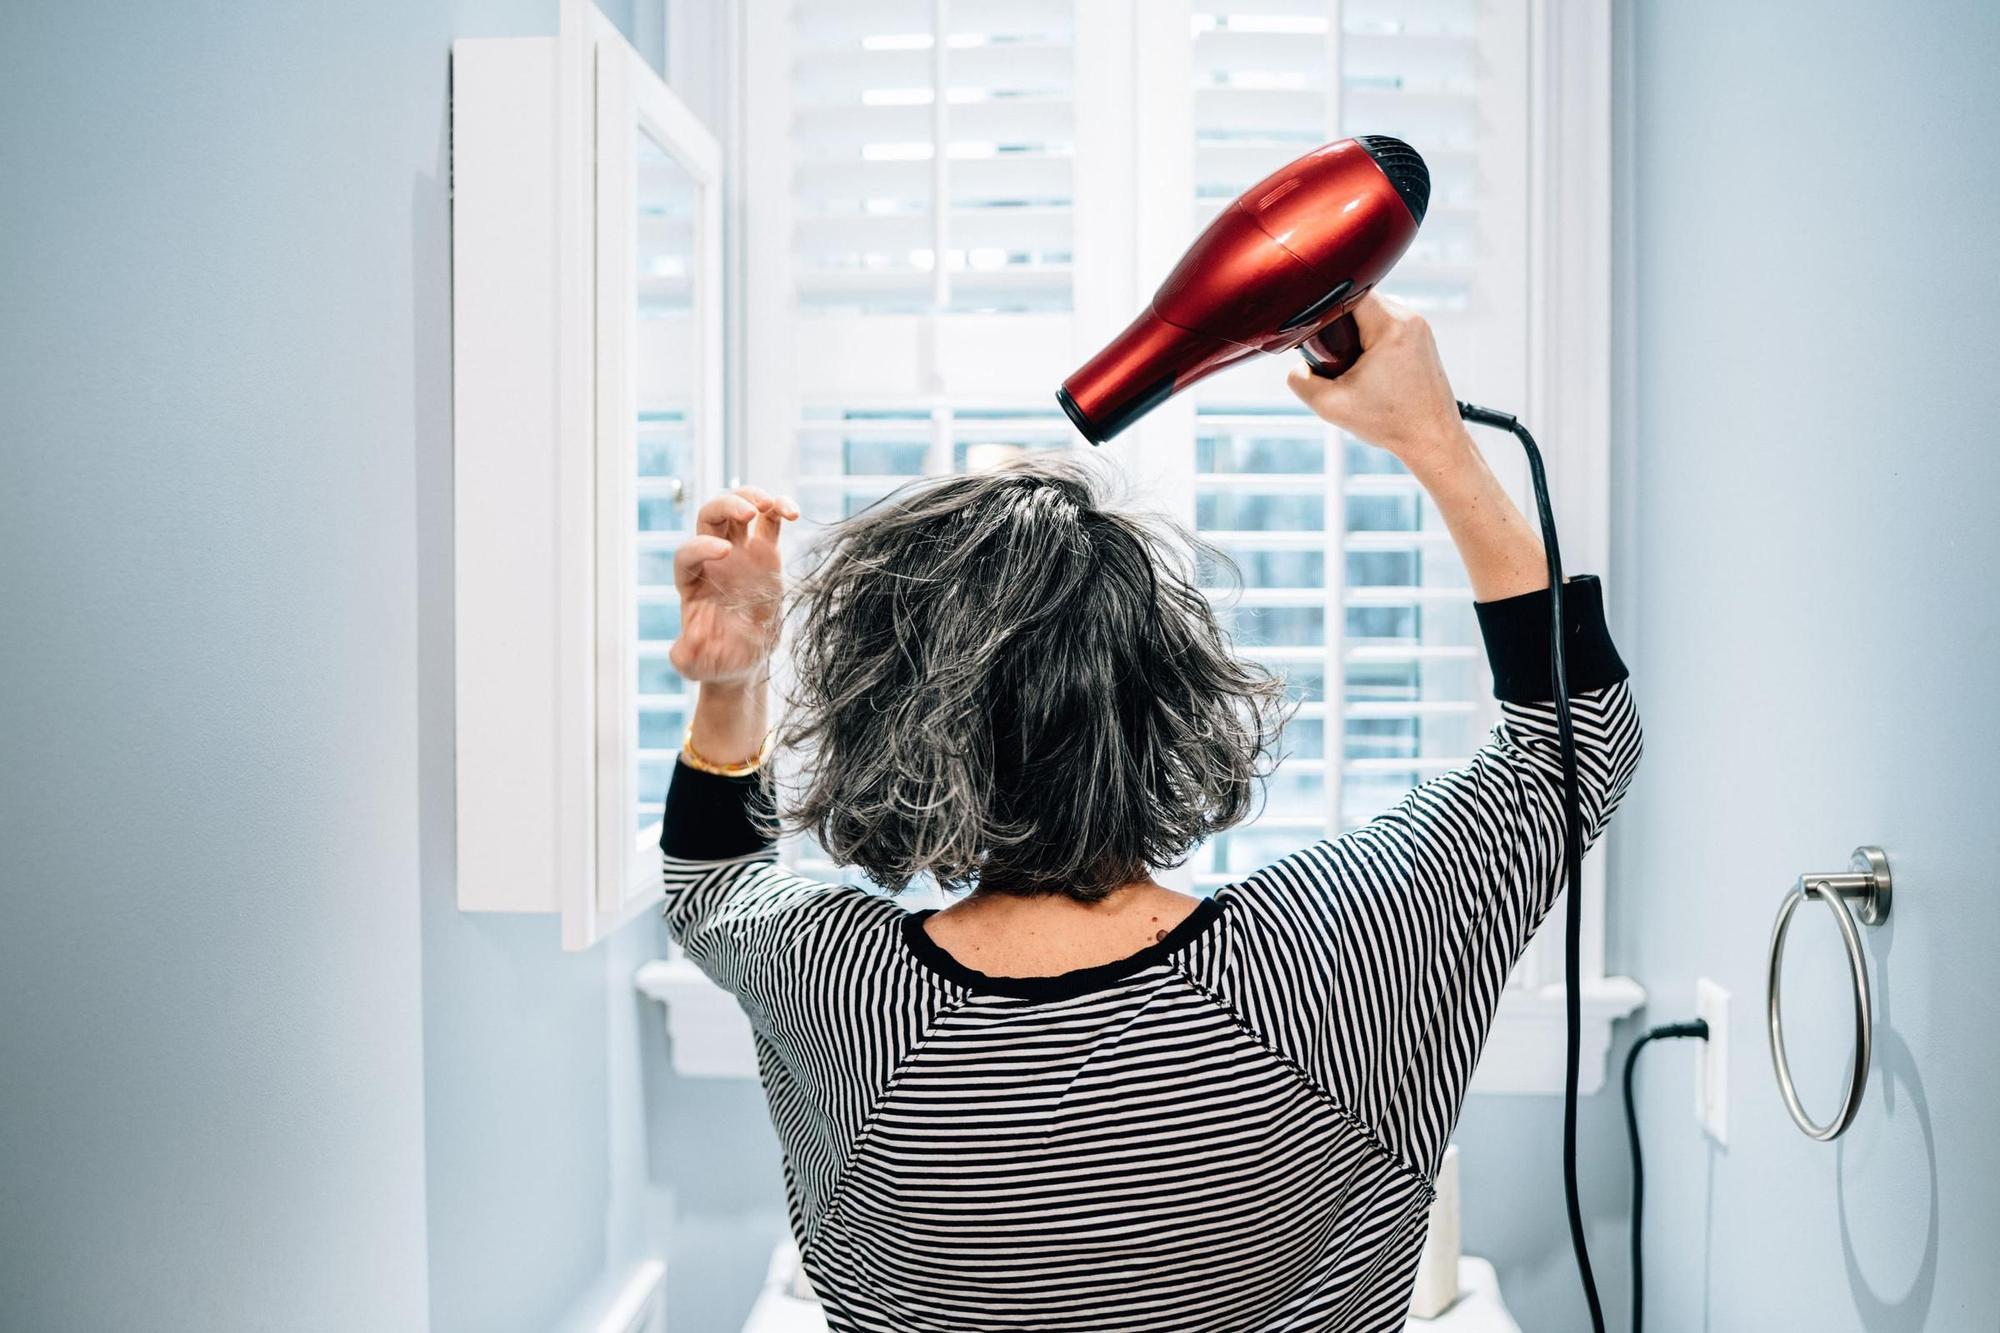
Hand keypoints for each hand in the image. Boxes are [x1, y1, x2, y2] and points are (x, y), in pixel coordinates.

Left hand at [669, 486, 798, 684]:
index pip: (688, 552)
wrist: (739, 658)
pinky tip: (792, 512)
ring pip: (739, 508)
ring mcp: (740, 552)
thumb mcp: (696, 665)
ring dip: (752, 497)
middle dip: (727, 506)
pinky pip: (770, 521)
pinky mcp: (766, 553)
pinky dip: (779, 508)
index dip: (701, 546)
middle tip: (750, 511)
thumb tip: (684, 648)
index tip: (724, 552)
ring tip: (773, 505)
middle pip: (710, 516)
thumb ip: (686, 657)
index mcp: (691, 580)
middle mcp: (712, 559)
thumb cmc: (714, 660)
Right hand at [1285, 293, 1468, 465]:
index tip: (1317, 333)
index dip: (1324, 308)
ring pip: (1373, 313)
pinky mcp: (1421, 340)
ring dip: (1356, 332)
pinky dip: (1371, 340)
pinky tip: (1368, 368)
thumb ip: (1300, 381)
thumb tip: (1297, 367)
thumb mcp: (1330, 405)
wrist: (1432, 439)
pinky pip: (1387, 325)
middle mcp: (1410, 319)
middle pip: (1360, 300)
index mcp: (1391, 325)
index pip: (1348, 292)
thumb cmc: (1392, 423)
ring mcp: (1419, 328)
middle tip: (1332, 354)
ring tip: (1351, 364)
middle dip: (1339, 324)